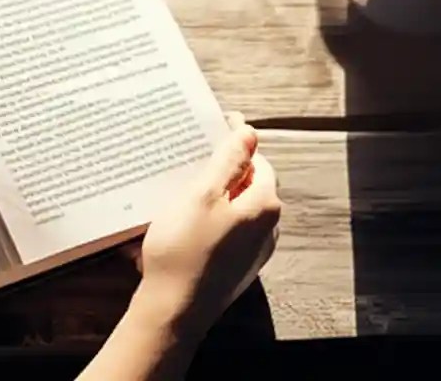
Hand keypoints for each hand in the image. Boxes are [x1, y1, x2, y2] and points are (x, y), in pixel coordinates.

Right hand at [131, 122, 281, 342]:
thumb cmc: (184, 250)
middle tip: (191, 160)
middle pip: (246, 185)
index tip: (214, 127)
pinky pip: (223, 233)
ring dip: (210, 198)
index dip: (236, 142)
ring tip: (178, 193)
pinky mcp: (235, 269)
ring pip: (233, 210)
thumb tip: (250, 132)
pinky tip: (179, 226)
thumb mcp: (202, 195)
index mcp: (264, 205)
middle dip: (220, 171)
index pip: (257, 160)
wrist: (172, 313)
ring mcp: (253, 252)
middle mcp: (267, 229)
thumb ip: (229, 161)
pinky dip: (205, 223)